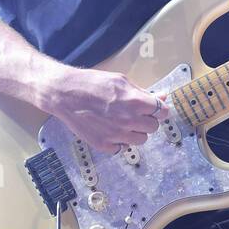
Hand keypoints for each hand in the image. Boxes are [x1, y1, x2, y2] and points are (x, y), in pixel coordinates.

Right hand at [35, 65, 169, 153]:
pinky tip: (110, 129)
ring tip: (122, 121)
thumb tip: (162, 97)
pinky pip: (122, 148)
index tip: (155, 108)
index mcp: (136, 102)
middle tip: (135, 113)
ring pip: (140, 140)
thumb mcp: (122, 81)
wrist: (65, 94)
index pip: (163, 112)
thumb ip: (144, 92)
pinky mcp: (103, 145)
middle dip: (147, 119)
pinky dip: (119, 141)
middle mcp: (128, 121)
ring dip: (135, 131)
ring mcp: (116, 135)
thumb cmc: (93, 83)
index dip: (159, 109)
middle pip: (153, 127)